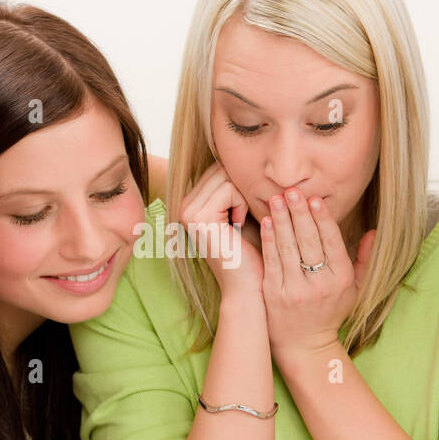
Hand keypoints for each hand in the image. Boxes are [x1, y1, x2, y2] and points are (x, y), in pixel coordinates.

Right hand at [179, 162, 263, 298]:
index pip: (220, 168)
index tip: (250, 208)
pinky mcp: (196, 217)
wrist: (250, 287)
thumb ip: (240, 186)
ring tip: (245, 220)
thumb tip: (253, 152)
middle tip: (251, 213)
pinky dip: (243, 204)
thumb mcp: (246, 212)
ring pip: (227, 176)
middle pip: (222, 168)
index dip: (242, 182)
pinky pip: (230, 188)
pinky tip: (240, 225)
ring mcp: (186, 211)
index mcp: (192, 203)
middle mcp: (184, 205)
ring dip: (245, 195)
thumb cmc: (254, 252)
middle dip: (244, 186)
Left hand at [259, 187, 376, 359]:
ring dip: (282, 221)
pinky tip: (267, 221)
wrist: (304, 345)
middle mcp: (319, 285)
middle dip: (300, 213)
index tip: (315, 199)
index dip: (322, 219)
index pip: (331, 242)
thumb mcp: (355, 289)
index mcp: (341, 279)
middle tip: (293, 190)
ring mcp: (295, 290)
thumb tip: (374, 232)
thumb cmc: (330, 313)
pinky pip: (272, 261)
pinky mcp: (274, 294)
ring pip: (289, 248)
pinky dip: (269, 240)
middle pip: (309, 241)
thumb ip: (363, 260)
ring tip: (278, 199)